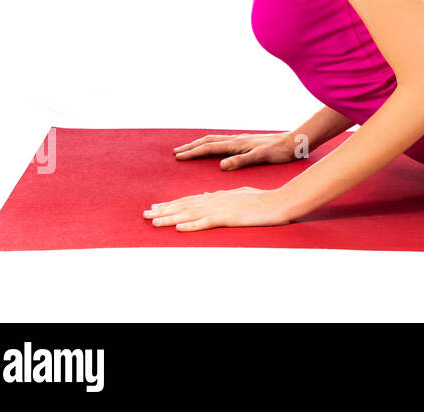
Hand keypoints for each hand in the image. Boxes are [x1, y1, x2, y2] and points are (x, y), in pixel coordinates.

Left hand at [143, 186, 291, 230]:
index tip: (156, 207)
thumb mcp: (240, 194)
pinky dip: (191, 226)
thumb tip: (208, 196)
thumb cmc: (263, 200)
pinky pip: (206, 223)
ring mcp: (220, 209)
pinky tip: (178, 228)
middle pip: (184, 206)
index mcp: (218, 196)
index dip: (171, 204)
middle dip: (163, 210)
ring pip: (189, 214)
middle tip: (144, 214)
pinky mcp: (228, 218)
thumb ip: (222, 196)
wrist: (279, 202)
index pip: (189, 200)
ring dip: (170, 218)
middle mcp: (215, 200)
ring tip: (153, 221)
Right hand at [172, 132, 304, 169]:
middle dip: (191, 146)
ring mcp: (241, 139)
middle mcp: (237, 139)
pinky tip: (214, 148)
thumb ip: (241, 161)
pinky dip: (212, 144)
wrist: (294, 142)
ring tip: (189, 148)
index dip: (193, 152)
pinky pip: (223, 142)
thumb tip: (221, 165)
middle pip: (209, 141)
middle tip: (175, 152)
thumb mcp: (261, 158)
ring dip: (200, 144)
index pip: (209, 148)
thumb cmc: (279, 152)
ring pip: (215, 139)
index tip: (178, 157)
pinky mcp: (247, 142)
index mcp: (237, 143)